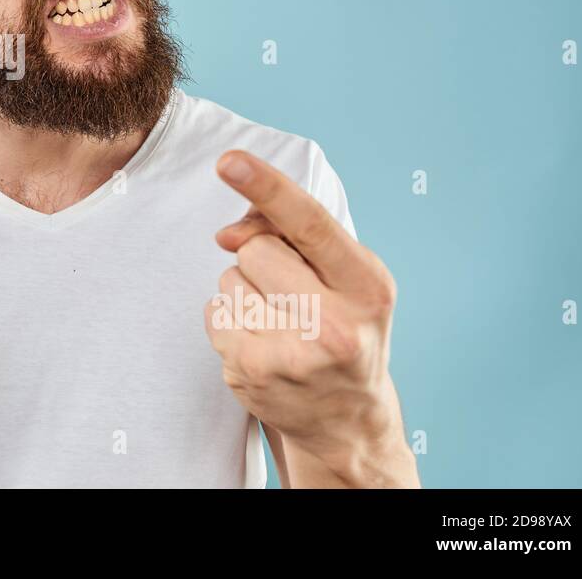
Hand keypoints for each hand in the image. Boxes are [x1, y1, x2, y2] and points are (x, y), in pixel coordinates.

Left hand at [204, 150, 418, 486]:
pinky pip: (213, 311)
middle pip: (256, 248)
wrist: (345, 421)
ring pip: (229, 278)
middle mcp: (335, 327)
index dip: (267, 187)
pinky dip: (229, 319)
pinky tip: (261, 343)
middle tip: (293, 295)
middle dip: (263, 259)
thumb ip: (292, 234)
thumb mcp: (343, 275)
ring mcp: (290, 356)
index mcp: (368, 288)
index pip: (310, 224)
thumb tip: (226, 234)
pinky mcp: (249, 374)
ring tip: (281, 323)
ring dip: (245, 291)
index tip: (228, 161)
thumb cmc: (343, 327)